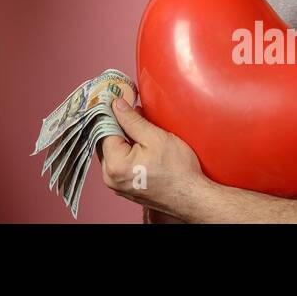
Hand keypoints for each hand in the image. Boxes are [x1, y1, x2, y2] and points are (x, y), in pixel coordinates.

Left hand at [99, 98, 211, 220]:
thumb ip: (132, 120)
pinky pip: (119, 163)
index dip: (112, 113)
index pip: (104, 130)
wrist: (193, 197)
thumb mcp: (155, 137)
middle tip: (130, 109)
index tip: (117, 98)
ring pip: (112, 152)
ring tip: (138, 124)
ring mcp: (117, 185)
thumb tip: (117, 104)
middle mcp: (110, 178)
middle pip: (105, 142)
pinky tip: (138, 142)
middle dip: (117, 124)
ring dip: (122, 137)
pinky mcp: (125, 188)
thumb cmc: (178, 170)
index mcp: (115, 165)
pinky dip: (126, 150)